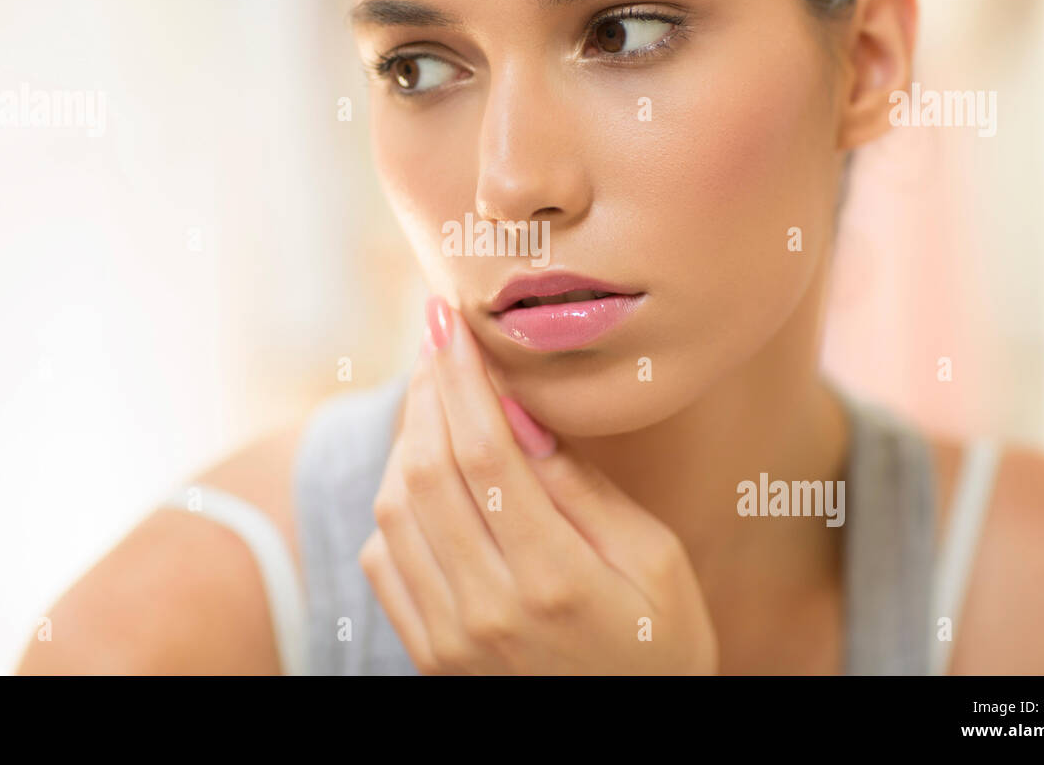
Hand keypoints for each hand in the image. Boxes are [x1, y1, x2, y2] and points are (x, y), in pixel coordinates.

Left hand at [357, 296, 718, 673]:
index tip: (448, 321)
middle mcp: (487, 610)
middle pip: (426, 473)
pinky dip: (391, 503)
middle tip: (438, 341)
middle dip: (428, 392)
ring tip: (437, 399)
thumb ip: (582, 490)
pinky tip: (425, 475)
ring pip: (393, 511)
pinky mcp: (428, 653)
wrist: (628, 739)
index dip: (462, 379)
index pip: (485, 454)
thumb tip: (517, 415)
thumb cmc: (661, 642)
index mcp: (555, 580)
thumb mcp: (655, 560)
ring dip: (406, 440)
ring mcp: (448, 637)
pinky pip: (382, 560)